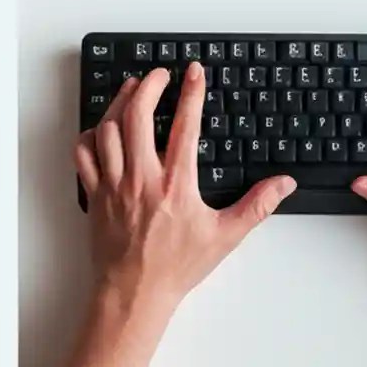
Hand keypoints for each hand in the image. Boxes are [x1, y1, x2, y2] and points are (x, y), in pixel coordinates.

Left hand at [76, 64, 296, 317]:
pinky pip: (84, 155)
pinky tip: (101, 129)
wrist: (134, 293)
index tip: (193, 73)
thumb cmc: (174, 268)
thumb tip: (283, 184)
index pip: (184, 125)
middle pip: (137, 116)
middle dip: (148, 85)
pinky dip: (90, 135)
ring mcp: (114, 184)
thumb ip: (256, 206)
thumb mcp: (224, 236)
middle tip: (158, 74)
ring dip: (118, 103)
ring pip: (108, 129)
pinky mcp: (96, 195)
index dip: (190, 93)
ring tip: (131, 89)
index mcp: (175, 184)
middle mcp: (141, 178)